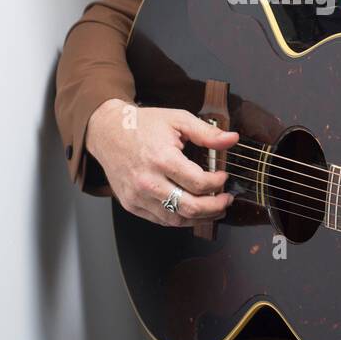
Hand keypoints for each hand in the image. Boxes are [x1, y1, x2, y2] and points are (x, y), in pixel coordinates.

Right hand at [85, 99, 238, 227]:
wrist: (107, 132)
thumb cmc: (143, 125)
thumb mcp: (178, 120)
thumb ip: (207, 132)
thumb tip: (233, 139)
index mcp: (162, 159)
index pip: (199, 183)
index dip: (217, 183)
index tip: (224, 177)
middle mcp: (148, 182)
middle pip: (190, 208)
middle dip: (215, 208)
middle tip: (226, 200)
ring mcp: (137, 196)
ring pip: (176, 220)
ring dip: (199, 218)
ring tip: (213, 209)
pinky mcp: (131, 204)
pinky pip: (160, 220)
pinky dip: (179, 218)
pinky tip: (191, 210)